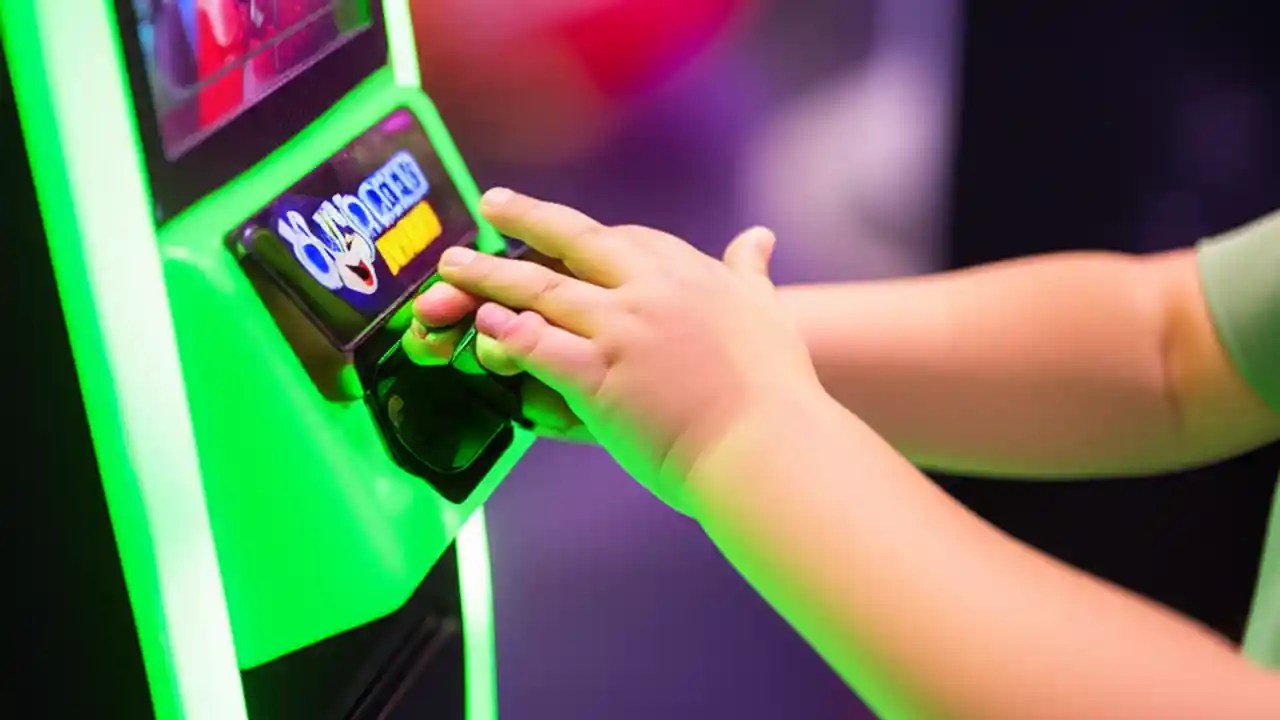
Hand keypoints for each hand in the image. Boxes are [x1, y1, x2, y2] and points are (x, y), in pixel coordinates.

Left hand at [411, 188, 824, 512]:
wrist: (771, 445)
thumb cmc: (775, 387)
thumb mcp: (765, 311)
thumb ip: (750, 271)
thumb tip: (760, 236)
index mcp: (686, 273)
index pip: (622, 238)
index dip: (580, 231)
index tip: (556, 224)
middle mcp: (650, 290)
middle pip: (572, 241)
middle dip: (525, 218)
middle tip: (491, 204)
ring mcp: (622, 330)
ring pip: (541, 289)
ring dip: (490, 274)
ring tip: (453, 266)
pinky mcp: (602, 377)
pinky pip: (538, 346)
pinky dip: (505, 332)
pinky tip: (479, 324)